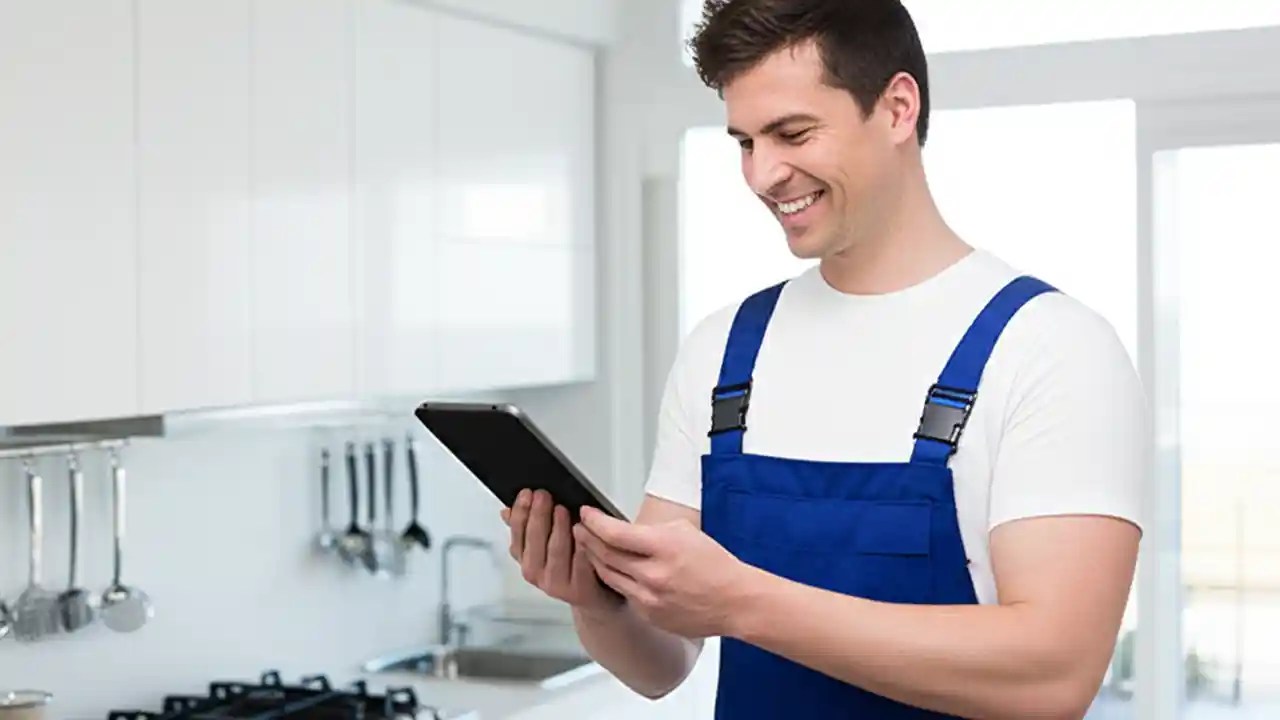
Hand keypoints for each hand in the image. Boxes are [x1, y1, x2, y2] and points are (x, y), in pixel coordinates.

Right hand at [501, 489, 622, 614]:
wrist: (592, 598)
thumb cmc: (570, 566)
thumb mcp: (545, 544)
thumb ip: (527, 527)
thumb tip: (506, 511)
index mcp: (526, 558)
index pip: (517, 534)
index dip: (520, 513)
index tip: (526, 494)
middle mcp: (537, 573)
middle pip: (534, 542)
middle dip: (537, 516)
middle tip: (542, 496)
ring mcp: (556, 583)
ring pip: (555, 553)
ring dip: (557, 529)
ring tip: (561, 509)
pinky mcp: (578, 590)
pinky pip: (580, 565)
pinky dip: (580, 548)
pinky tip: (582, 532)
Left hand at [575, 505, 752, 638]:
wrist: (734, 601)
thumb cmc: (714, 565)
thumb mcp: (684, 532)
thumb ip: (651, 530)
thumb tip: (625, 530)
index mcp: (664, 548)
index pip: (615, 533)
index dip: (595, 522)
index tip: (586, 514)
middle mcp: (653, 575)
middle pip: (605, 555)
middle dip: (588, 538)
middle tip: (579, 528)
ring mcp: (649, 599)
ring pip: (609, 576)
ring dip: (594, 560)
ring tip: (588, 546)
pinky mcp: (649, 615)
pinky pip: (624, 594)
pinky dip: (615, 579)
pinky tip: (612, 569)